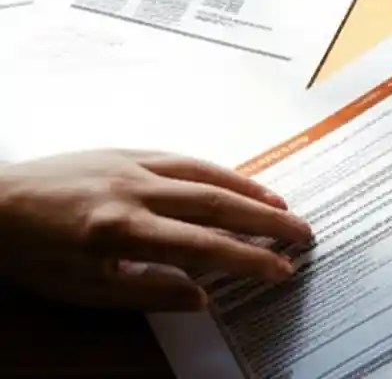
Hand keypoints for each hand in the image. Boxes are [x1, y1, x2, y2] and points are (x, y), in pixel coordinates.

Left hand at [0, 150, 311, 310]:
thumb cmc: (31, 254)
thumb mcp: (82, 290)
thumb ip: (146, 292)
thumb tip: (202, 296)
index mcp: (120, 230)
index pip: (203, 246)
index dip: (248, 259)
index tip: (282, 270)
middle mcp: (134, 191)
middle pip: (217, 204)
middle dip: (267, 220)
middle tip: (304, 233)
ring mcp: (132, 164)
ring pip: (206, 175)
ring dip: (251, 190)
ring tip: (284, 206)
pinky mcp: (125, 150)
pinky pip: (185, 158)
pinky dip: (219, 170)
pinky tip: (239, 182)